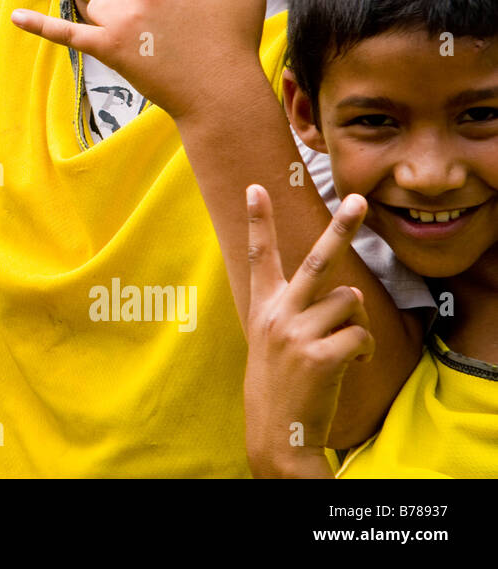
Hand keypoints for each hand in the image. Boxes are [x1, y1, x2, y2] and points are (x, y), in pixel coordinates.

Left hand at [10, 0, 279, 118]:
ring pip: (101, 9)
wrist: (222, 93)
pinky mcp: (106, 46)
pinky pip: (66, 31)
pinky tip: (13, 18)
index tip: (183, 18)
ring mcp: (124, 15)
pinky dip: (40, 25)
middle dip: (137, 13)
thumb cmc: (234, 40)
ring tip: (153, 49)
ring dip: (118, 30)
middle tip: (171, 38)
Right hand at [243, 184, 374, 477]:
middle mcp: (279, 314)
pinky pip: (361, 335)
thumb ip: (297, 310)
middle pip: (318, 261)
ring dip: (357, 324)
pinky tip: (349, 363)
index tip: (255, 188)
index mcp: (264, 306)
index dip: (257, 221)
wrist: (275, 429)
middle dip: (341, 227)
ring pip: (351, 303)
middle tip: (359, 201)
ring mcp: (298, 333)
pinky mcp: (321, 355)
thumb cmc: (280, 381)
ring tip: (343, 347)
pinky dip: (363, 349)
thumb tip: (347, 293)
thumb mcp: (272, 339)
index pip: (260, 256)